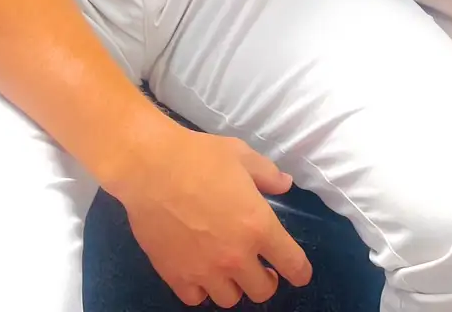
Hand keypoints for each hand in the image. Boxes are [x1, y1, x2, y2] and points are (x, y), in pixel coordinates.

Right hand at [110, 121, 312, 305]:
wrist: (150, 167)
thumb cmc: (199, 156)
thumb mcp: (241, 155)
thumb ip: (267, 174)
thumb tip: (286, 184)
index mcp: (258, 226)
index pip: (292, 264)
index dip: (300, 271)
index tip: (298, 271)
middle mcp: (235, 256)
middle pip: (263, 291)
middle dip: (265, 279)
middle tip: (258, 265)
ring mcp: (205, 270)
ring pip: (230, 299)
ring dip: (232, 285)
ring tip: (225, 267)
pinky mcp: (176, 276)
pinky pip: (196, 299)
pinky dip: (201, 288)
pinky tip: (198, 270)